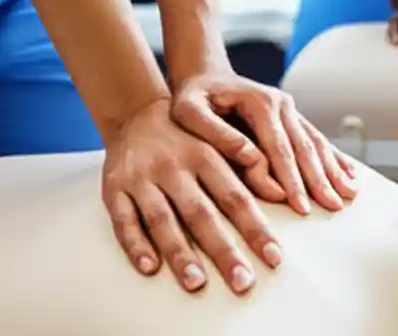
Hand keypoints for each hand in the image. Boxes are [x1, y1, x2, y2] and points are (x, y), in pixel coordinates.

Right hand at [101, 99, 278, 294]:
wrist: (136, 114)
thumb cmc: (188, 138)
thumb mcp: (218, 142)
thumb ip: (247, 168)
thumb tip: (283, 195)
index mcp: (206, 155)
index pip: (236, 198)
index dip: (256, 229)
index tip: (275, 259)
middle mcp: (174, 167)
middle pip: (201, 214)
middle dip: (223, 251)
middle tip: (243, 283)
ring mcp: (143, 178)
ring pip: (162, 219)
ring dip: (179, 252)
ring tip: (196, 283)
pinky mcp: (114, 188)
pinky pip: (123, 219)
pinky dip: (135, 244)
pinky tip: (149, 268)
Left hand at [171, 72, 358, 216]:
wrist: (203, 76)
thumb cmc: (191, 96)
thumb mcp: (188, 110)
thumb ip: (216, 133)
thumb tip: (251, 157)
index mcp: (260, 103)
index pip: (279, 148)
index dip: (291, 179)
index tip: (299, 206)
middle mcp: (282, 104)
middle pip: (304, 148)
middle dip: (320, 180)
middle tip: (333, 207)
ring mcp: (290, 109)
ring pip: (315, 144)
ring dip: (332, 171)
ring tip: (349, 194)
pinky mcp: (292, 117)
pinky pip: (316, 140)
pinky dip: (333, 158)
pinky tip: (349, 173)